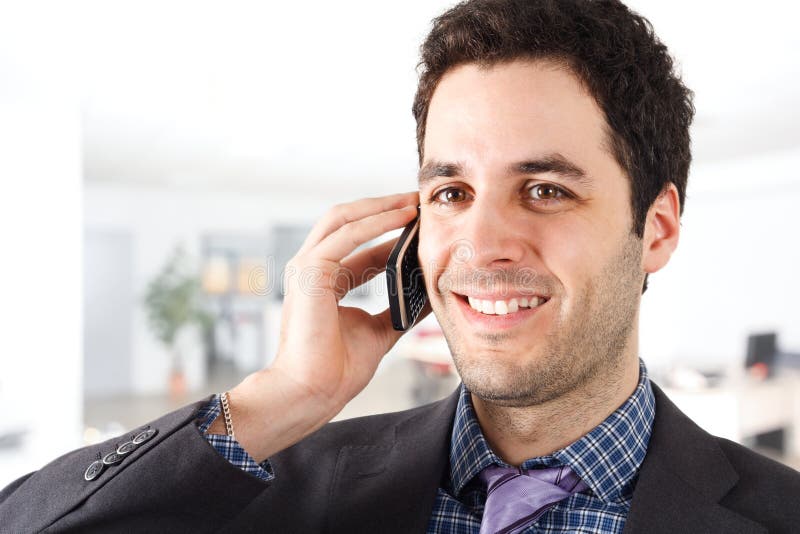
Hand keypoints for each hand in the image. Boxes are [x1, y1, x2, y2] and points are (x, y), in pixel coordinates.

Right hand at [219, 192, 428, 461]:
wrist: (312, 393)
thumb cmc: (337, 369)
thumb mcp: (379, 331)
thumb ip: (399, 309)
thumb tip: (429, 295)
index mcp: (324, 280)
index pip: (359, 244)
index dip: (390, 231)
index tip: (421, 223)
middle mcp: (312, 267)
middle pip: (348, 221)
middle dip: (384, 208)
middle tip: (418, 201)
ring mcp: (307, 266)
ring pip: (344, 219)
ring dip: (381, 208)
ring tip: (413, 203)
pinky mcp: (309, 271)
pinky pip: (346, 235)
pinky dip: (375, 223)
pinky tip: (401, 218)